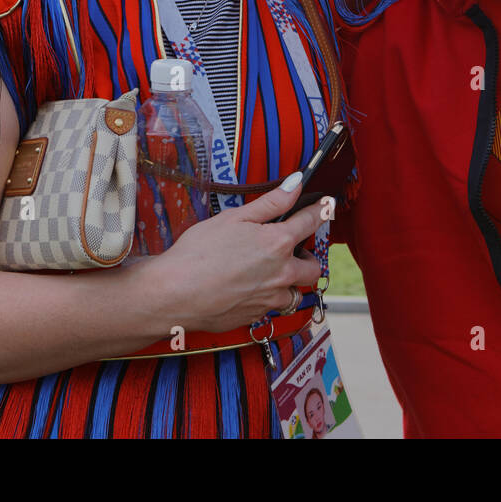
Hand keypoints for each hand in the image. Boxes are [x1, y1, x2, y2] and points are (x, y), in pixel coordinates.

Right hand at [147, 172, 323, 333]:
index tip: (325, 206)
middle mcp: (281, 274)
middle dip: (308, 257)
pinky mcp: (255, 317)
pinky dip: (266, 297)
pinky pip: (272, 307)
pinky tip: (245, 288)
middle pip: (313, 267)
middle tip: (291, 250)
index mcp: (278, 243)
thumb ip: (270, 202)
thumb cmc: (199, 252)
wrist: (174, 295)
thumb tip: (296, 184)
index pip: (310, 222)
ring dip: (288, 282)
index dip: (320, 211)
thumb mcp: (234, 217)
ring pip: (294, 292)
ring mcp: (270, 299)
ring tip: (268, 272)